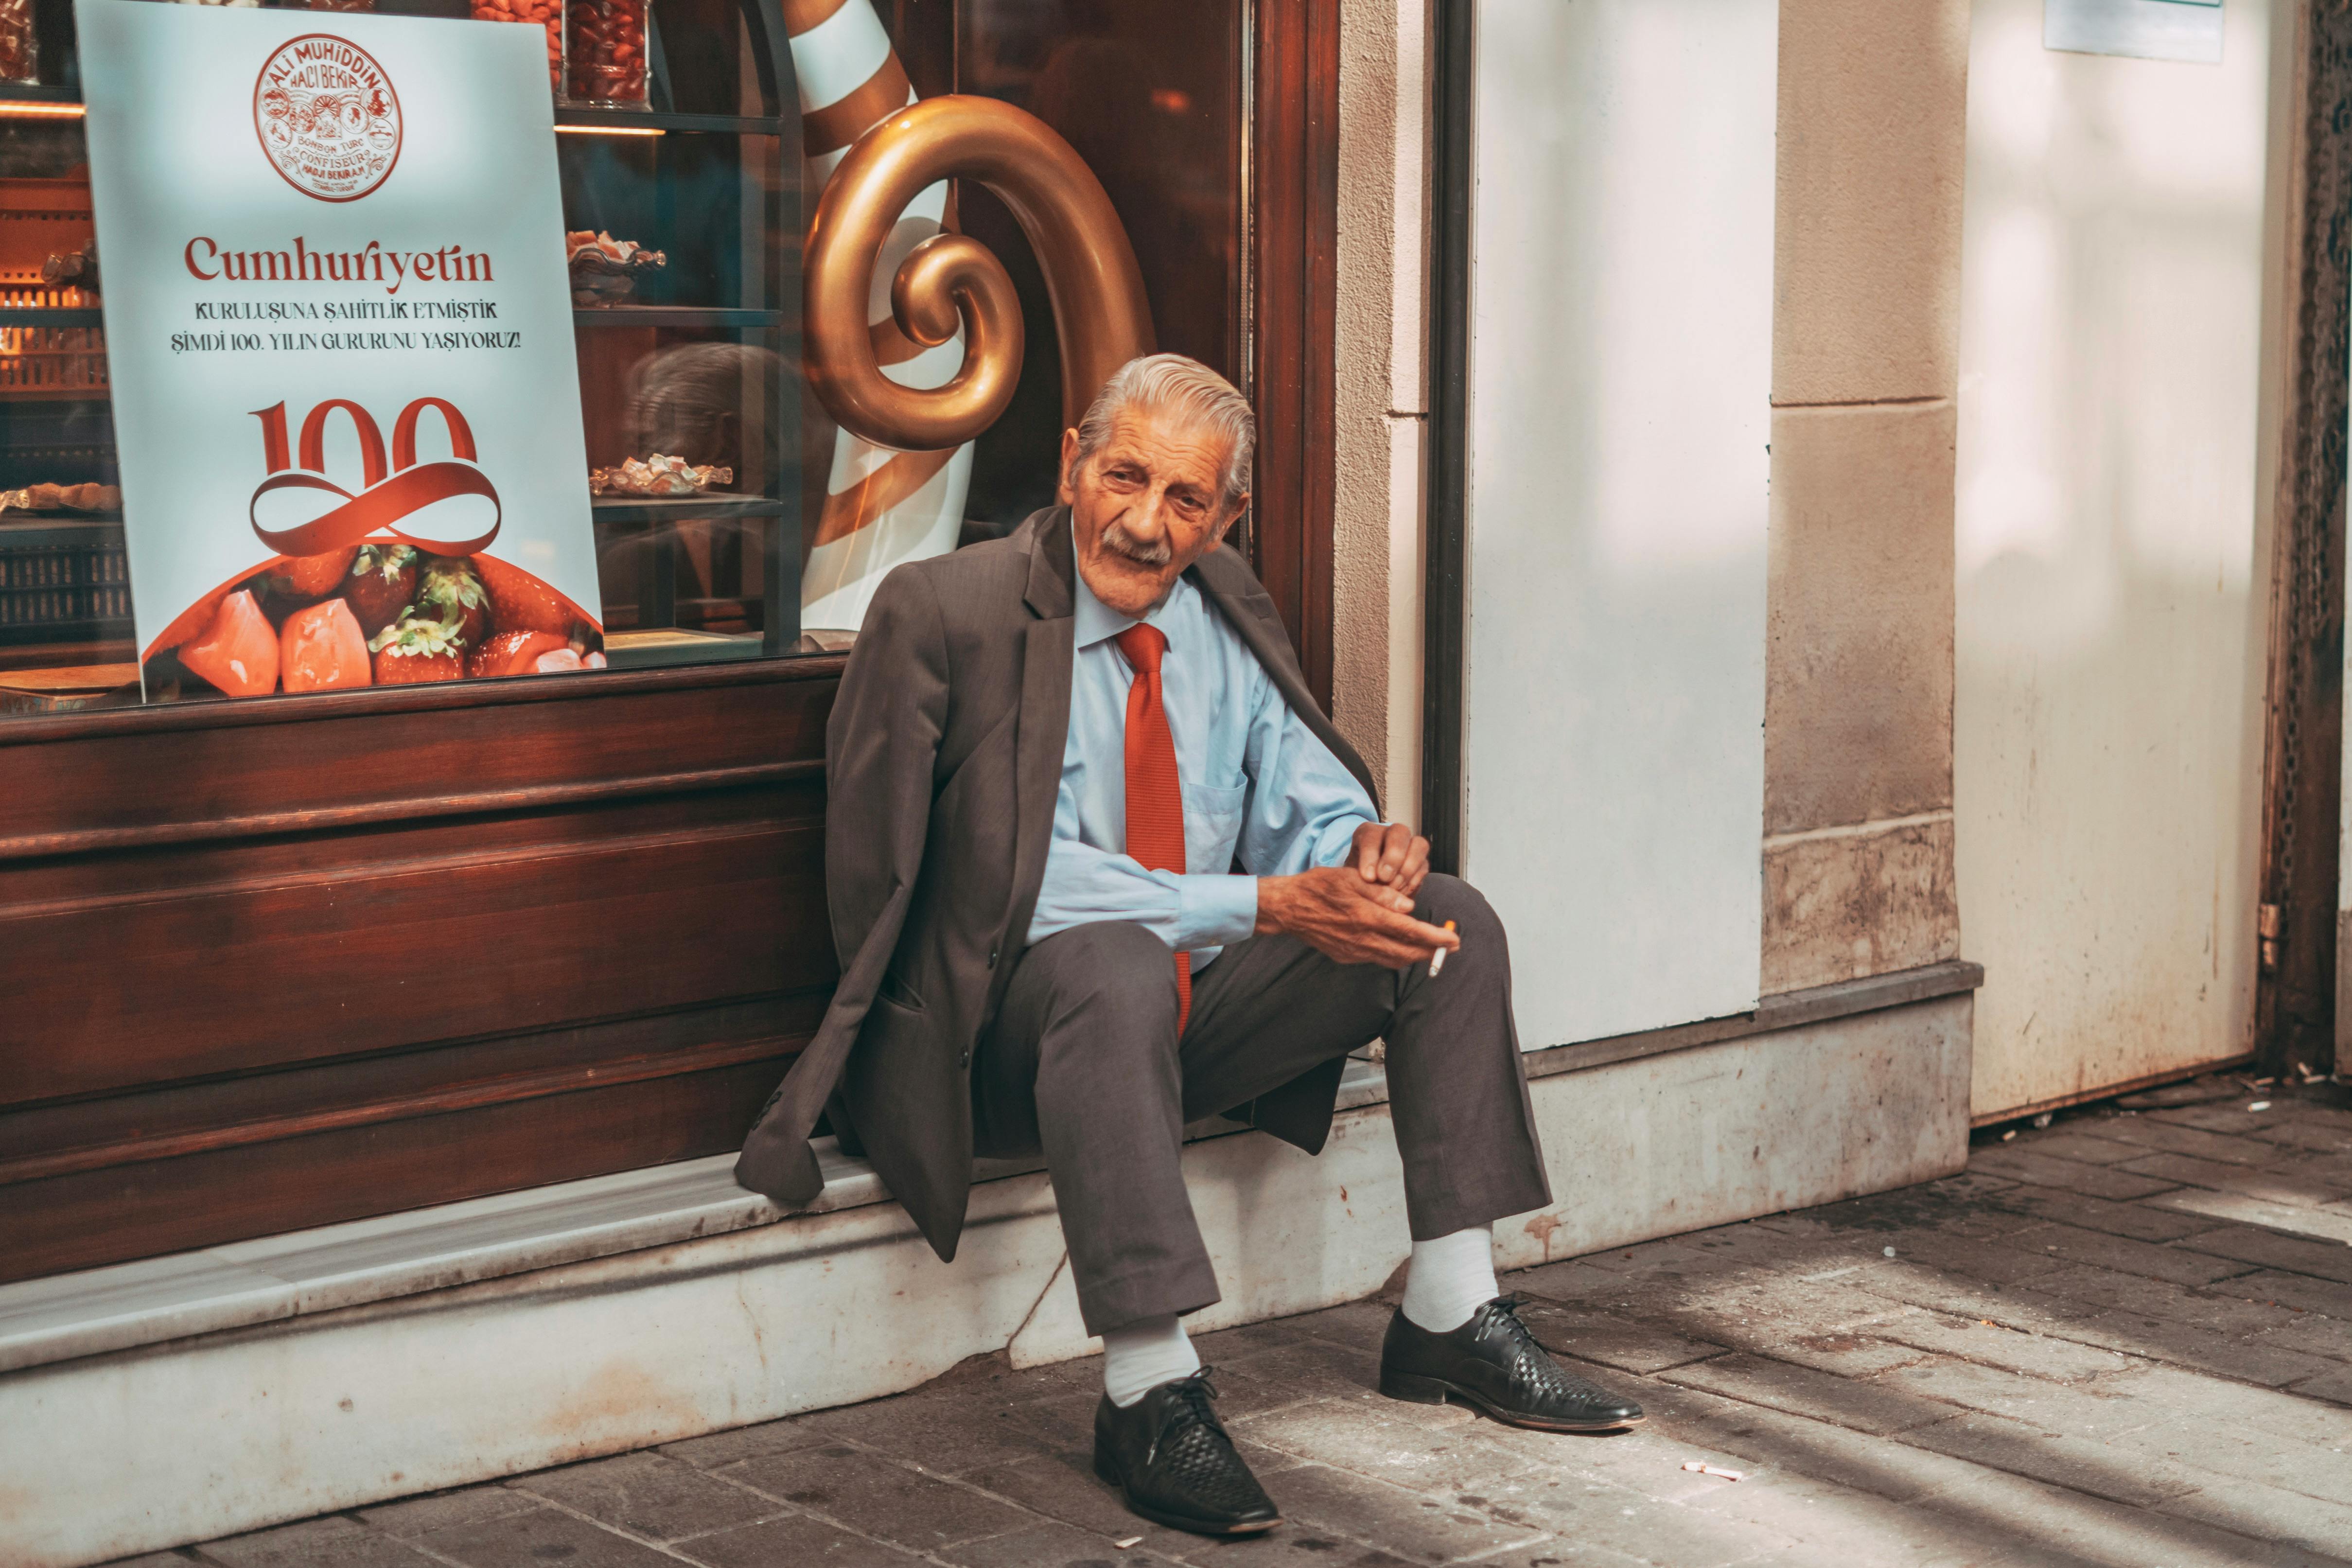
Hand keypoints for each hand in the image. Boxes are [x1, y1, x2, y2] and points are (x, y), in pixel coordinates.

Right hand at [1256, 866, 1459, 968]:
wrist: (1288, 908)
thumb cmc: (1319, 887)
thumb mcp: (1352, 879)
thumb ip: (1383, 894)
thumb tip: (1409, 907)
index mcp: (1366, 917)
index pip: (1409, 931)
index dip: (1434, 938)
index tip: (1453, 939)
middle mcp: (1362, 939)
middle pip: (1406, 952)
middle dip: (1431, 950)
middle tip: (1450, 945)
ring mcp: (1354, 951)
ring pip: (1393, 959)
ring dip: (1414, 955)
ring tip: (1431, 947)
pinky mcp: (1346, 956)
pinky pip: (1377, 959)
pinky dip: (1394, 954)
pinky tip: (1399, 945)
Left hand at [1351, 820, 1431, 901]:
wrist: (1370, 889)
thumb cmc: (1357, 879)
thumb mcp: (1351, 877)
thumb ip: (1357, 876)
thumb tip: (1371, 879)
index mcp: (1368, 833)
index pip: (1371, 836)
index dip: (1370, 856)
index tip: (1368, 877)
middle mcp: (1391, 833)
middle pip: (1400, 831)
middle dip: (1393, 857)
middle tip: (1384, 878)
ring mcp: (1410, 845)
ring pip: (1420, 845)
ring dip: (1407, 869)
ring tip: (1393, 888)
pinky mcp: (1421, 862)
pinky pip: (1424, 866)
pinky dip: (1413, 881)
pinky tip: (1400, 892)